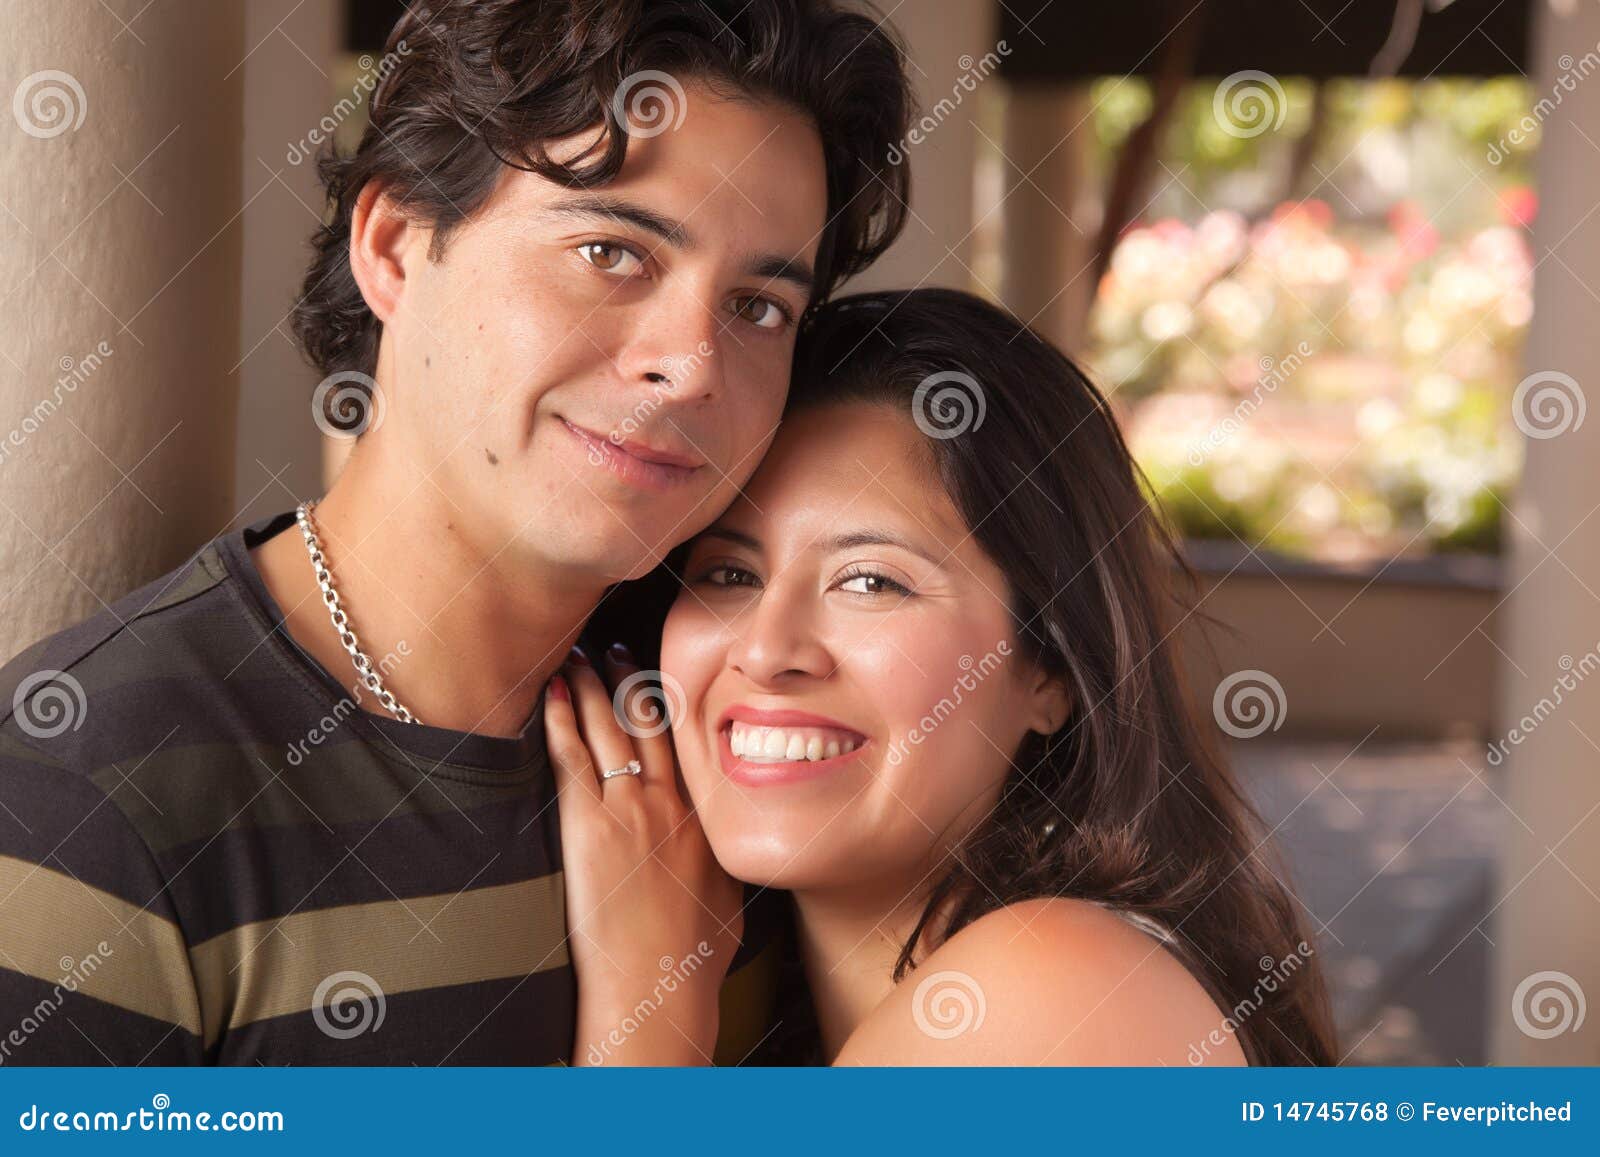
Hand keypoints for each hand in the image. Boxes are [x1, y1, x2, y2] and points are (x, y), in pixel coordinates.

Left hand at [545, 643, 742, 1065]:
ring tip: (579, 657)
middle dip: (629, 681)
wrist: (659, 984)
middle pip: (651, 724)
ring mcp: (632, 809)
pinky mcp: (591, 824)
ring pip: (611, 729)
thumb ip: (720, 868)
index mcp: (705, 820)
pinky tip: (553, 692)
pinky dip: (562, 719)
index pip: (689, 745)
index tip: (659, 680)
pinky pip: (573, 757)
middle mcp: (671, 804)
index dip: (670, 706)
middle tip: (614, 650)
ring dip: (594, 687)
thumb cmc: (692, 961)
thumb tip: (722, 860)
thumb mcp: (725, 904)